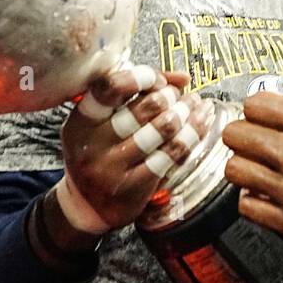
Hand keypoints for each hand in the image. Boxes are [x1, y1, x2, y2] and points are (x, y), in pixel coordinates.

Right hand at [58, 67, 213, 232]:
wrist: (87, 204)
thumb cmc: (99, 152)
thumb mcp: (103, 120)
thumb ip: (137, 93)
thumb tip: (180, 78)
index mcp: (82, 120)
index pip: (110, 88)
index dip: (141, 77)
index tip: (156, 79)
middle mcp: (94, 144)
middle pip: (144, 109)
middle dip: (169, 96)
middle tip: (177, 96)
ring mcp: (113, 168)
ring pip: (162, 131)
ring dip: (185, 113)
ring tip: (193, 105)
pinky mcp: (134, 187)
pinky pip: (171, 155)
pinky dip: (191, 135)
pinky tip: (200, 124)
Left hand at [223, 70, 282, 256]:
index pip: (255, 104)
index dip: (259, 106)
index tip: (266, 113)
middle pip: (236, 134)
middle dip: (244, 132)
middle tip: (257, 138)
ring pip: (235, 169)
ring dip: (245, 165)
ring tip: (259, 166)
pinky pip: (247, 206)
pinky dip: (252, 199)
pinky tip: (267, 194)